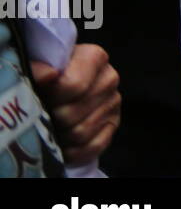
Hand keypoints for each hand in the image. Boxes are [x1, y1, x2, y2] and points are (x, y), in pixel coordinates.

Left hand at [30, 44, 120, 166]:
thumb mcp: (40, 68)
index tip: (42, 97)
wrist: (61, 88)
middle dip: (53, 119)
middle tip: (43, 116)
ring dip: (61, 136)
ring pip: (81, 133)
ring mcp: (114, 102)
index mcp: (95, 57)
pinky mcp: (114, 124)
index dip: (51, 98)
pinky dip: (74, 151)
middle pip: (73, 114)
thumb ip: (38, 69)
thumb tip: (48, 75)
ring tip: (51, 128)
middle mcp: (110, 78)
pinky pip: (94, 146)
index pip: (73, 86)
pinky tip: (63, 144)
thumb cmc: (50, 77)